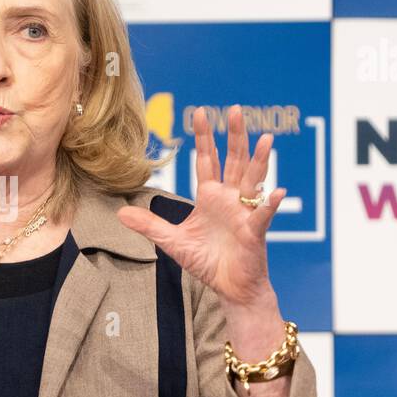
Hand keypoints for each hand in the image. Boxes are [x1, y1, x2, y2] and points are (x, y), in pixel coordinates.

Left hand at [118, 104, 285, 306]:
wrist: (229, 287)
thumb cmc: (207, 262)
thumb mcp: (172, 241)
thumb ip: (149, 225)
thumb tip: (120, 214)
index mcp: (210, 196)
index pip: (207, 160)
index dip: (204, 137)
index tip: (201, 112)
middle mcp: (230, 199)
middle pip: (234, 160)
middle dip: (235, 136)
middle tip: (236, 109)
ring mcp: (244, 213)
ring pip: (253, 180)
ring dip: (260, 161)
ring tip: (267, 140)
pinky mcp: (254, 232)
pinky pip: (262, 216)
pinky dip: (269, 204)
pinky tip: (276, 192)